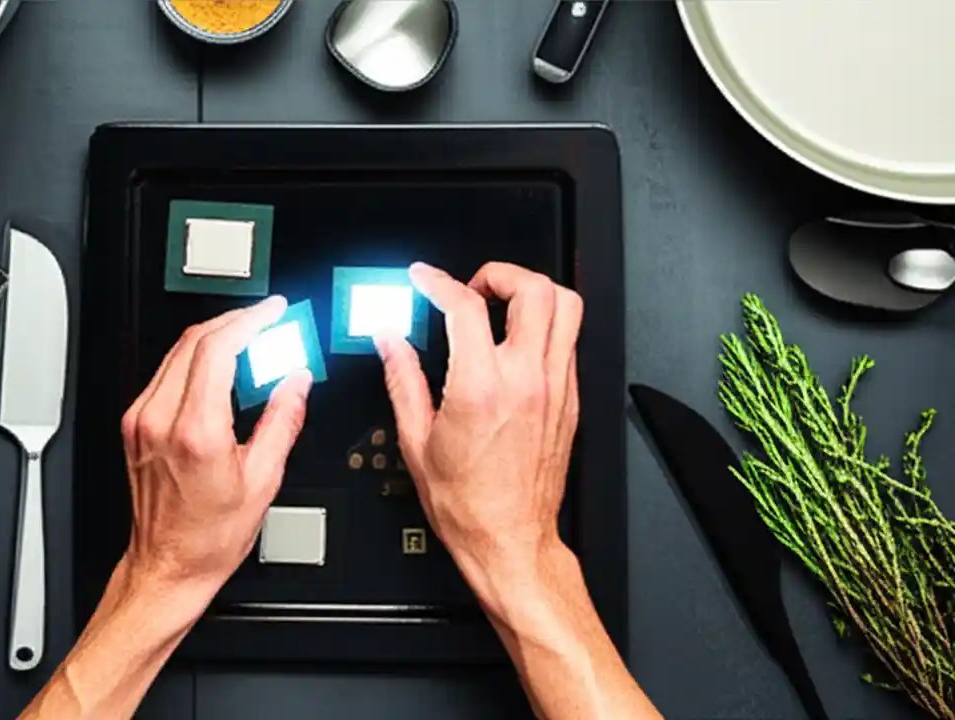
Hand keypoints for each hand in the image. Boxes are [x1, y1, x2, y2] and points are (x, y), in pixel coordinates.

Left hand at [120, 296, 313, 603]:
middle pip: (193, 342)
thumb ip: (283, 421)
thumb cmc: (208, 538)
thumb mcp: (262, 480)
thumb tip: (296, 382)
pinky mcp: (134, 426)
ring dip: (214, 338)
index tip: (272, 311)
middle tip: (266, 320)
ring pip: (176, 354)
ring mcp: (141, 421)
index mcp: (195, 431)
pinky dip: (195, 360)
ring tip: (248, 340)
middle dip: (234, 322)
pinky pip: (165, 375)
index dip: (248, 320)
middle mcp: (160, 420)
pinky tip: (218, 368)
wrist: (167, 566)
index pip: (217, 349)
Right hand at [375, 261, 582, 624]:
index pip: (465, 306)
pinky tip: (516, 342)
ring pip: (567, 307)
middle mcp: (526, 381)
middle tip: (471, 287)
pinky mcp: (570, 400)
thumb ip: (402, 380)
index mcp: (481, 388)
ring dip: (533, 292)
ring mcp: (555, 388)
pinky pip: (568, 341)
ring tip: (502, 303)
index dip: (438, 282)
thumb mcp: (417, 441)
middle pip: (534, 289)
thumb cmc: (467, 505)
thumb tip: (390, 341)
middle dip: (498, 274)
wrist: (510, 541)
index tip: (425, 279)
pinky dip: (544, 326)